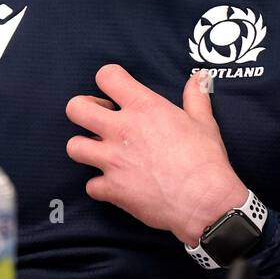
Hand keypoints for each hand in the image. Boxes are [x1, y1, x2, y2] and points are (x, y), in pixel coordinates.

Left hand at [65, 64, 248, 245]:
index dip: (108, 80)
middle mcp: (121, 130)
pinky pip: (91, 186)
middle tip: (97, 119)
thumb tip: (199, 77)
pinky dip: (101, 187)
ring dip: (85, 149)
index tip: (115, 93)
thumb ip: (195, 97)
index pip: (107, 76)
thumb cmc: (206, 160)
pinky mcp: (111, 189)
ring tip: (101, 153)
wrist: (204, 201)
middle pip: (75, 108)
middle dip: (82, 111)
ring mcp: (112, 160)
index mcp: (143, 107)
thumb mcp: (204, 122)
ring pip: (73, 146)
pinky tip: (115, 186)